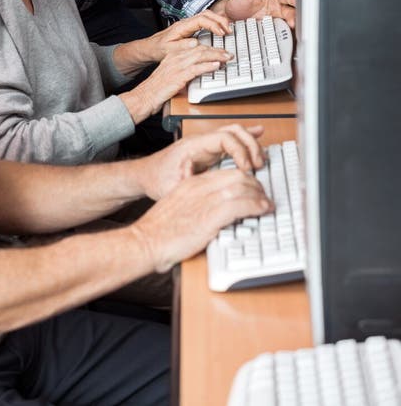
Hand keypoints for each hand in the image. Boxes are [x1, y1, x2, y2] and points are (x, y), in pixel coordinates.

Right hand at [120, 43, 231, 123]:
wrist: (144, 97)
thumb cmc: (157, 89)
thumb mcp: (172, 75)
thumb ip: (185, 71)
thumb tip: (201, 71)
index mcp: (173, 56)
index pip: (195, 47)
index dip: (209, 47)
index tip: (220, 50)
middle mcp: (175, 58)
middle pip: (200, 49)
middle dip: (216, 50)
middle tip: (228, 53)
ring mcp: (176, 66)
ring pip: (200, 56)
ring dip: (216, 56)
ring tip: (227, 57)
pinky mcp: (178, 76)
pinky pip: (196, 68)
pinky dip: (208, 66)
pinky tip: (216, 65)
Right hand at [131, 169, 272, 272]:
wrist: (146, 241)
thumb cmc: (160, 231)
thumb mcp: (179, 208)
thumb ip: (197, 204)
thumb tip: (216, 212)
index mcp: (192, 183)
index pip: (225, 173)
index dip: (244, 179)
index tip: (252, 188)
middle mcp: (200, 187)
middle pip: (237, 176)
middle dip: (255, 185)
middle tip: (263, 196)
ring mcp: (205, 200)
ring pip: (242, 186)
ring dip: (259, 194)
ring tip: (267, 204)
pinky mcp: (210, 216)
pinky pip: (240, 204)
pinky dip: (256, 205)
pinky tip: (263, 209)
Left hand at [140, 123, 265, 200]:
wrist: (144, 176)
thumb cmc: (156, 180)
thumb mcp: (173, 187)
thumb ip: (193, 185)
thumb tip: (215, 185)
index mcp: (193, 146)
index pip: (224, 137)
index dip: (240, 151)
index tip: (246, 170)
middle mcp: (201, 141)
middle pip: (233, 130)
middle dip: (250, 145)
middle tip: (259, 165)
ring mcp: (205, 145)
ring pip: (234, 133)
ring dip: (250, 144)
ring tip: (261, 160)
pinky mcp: (208, 152)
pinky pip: (230, 140)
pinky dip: (245, 139)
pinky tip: (258, 135)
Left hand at [144, 11, 231, 62]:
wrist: (151, 47)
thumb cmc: (159, 49)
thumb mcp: (169, 50)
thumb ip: (183, 46)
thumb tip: (196, 43)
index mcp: (181, 26)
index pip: (201, 20)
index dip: (213, 25)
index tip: (221, 33)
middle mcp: (186, 23)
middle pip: (206, 14)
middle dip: (220, 20)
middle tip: (229, 30)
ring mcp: (188, 24)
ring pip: (206, 16)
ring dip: (218, 21)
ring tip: (227, 30)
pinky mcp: (190, 28)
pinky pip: (205, 21)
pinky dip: (214, 24)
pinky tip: (220, 30)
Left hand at [217, 0, 295, 28]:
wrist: (231, 14)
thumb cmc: (239, 0)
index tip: (297, 3)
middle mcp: (276, 7)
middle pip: (291, 11)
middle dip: (294, 16)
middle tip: (293, 21)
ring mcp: (273, 18)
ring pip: (287, 22)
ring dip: (290, 26)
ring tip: (289, 29)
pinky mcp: (269, 28)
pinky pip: (279, 31)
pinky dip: (282, 33)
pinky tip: (282, 36)